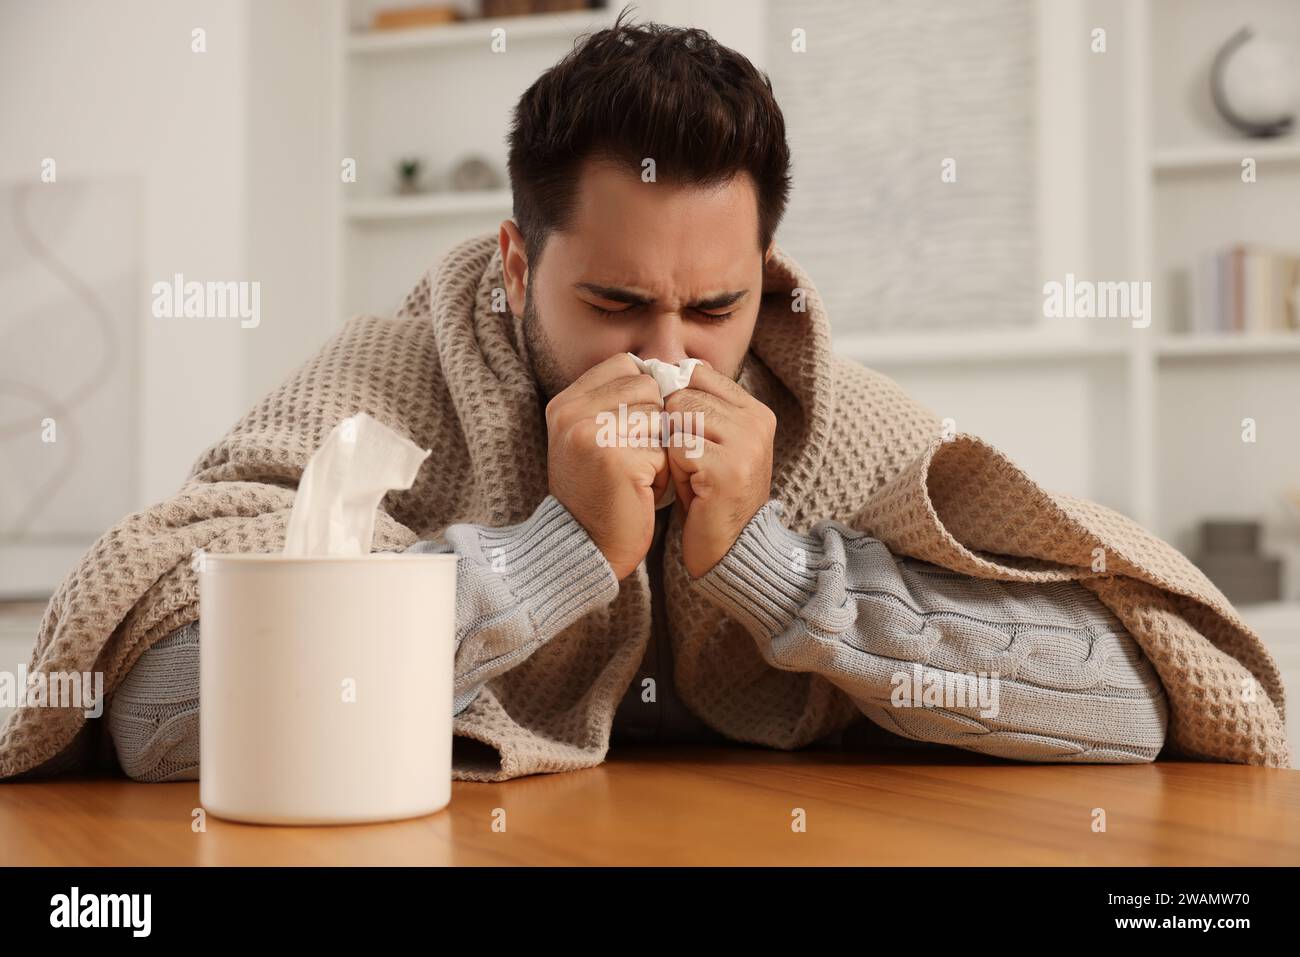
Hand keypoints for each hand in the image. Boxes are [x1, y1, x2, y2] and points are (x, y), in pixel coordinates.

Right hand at [545, 353, 669, 579]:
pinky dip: (663, 473)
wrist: (585, 549)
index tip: (636, 429)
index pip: (625, 365)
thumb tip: (670, 367)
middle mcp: (572, 412)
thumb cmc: (599, 493)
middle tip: (636, 458)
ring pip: (659, 415)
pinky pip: (664, 448)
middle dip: (655, 422)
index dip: (644, 395)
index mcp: (566, 401)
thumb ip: (617, 401)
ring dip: (661, 447)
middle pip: (647, 386)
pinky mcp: (614, 458)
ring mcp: (591, 432)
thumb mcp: (594, 437)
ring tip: (638, 475)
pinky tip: (641, 491)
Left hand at [663, 360, 775, 577]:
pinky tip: (692, 489)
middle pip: (683, 394)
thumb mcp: (709, 443)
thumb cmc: (708, 495)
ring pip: (678, 416)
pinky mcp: (728, 468)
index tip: (682, 434)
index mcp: (754, 411)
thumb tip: (657, 367)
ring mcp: (746, 444)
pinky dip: (675, 469)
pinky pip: (678, 446)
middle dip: (672, 429)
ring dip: (673, 449)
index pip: (697, 373)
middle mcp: (756, 422)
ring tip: (691, 475)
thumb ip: (695, 406)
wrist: (730, 551)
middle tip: (689, 464)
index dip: (675, 401)